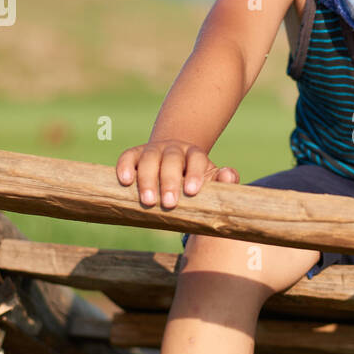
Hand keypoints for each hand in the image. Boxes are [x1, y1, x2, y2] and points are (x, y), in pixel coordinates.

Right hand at [116, 139, 239, 208]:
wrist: (174, 166)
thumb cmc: (195, 180)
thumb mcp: (212, 180)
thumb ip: (224, 181)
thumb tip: (228, 176)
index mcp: (195, 154)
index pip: (196, 159)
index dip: (194, 173)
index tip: (192, 191)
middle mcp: (174, 149)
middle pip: (171, 159)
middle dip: (170, 181)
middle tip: (169, 204)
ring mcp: (153, 150)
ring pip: (149, 159)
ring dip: (147, 179)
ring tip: (148, 201)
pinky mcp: (135, 155)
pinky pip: (128, 157)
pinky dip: (124, 166)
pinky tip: (124, 181)